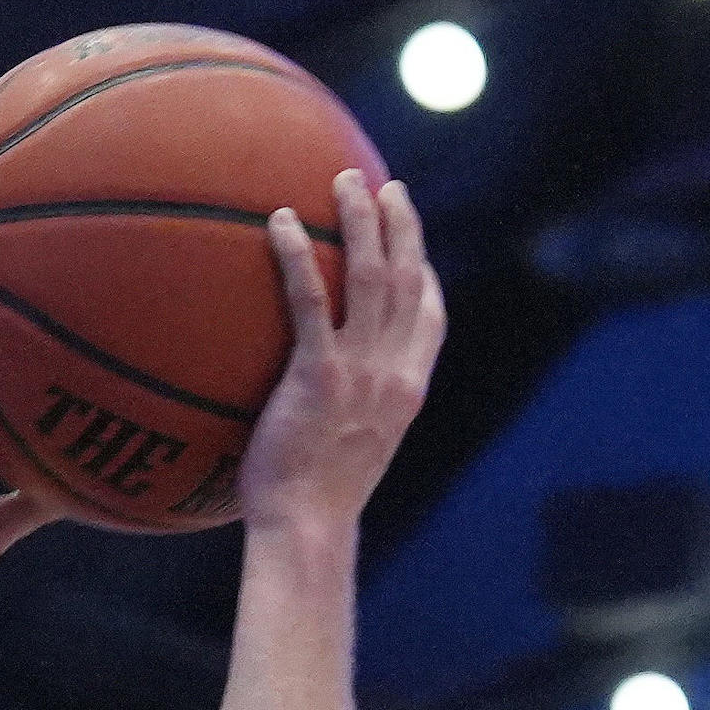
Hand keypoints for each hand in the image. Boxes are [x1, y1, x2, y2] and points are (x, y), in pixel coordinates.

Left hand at [237, 171, 444, 536]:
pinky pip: (309, 300)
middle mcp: (393, 373)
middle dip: (401, 225)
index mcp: (407, 391)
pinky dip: (297, 255)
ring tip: (342, 180)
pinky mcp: (317, 376)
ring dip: (359, 219)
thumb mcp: (352, 454)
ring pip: (371, 275)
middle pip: (409, 279)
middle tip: (383, 186)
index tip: (412, 247)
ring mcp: (359, 373)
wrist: (307, 529)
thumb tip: (330, 403)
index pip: (431, 319)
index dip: (425, 274)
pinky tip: (278, 222)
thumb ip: (354, 415)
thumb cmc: (316, 503)